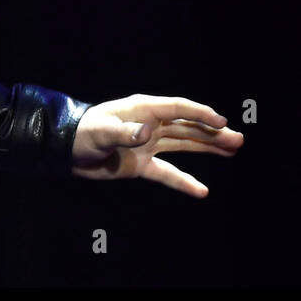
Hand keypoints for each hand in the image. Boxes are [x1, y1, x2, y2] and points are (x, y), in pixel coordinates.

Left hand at [70, 94, 242, 196]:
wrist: (63, 151)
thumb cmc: (80, 133)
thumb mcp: (100, 131)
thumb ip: (123, 132)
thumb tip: (145, 133)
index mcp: (142, 109)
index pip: (177, 108)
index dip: (200, 113)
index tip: (221, 121)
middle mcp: (149, 124)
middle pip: (187, 126)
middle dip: (212, 131)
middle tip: (237, 138)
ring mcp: (147, 144)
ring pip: (184, 144)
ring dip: (207, 147)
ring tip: (233, 149)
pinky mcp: (141, 164)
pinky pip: (167, 173)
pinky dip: (183, 181)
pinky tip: (202, 191)